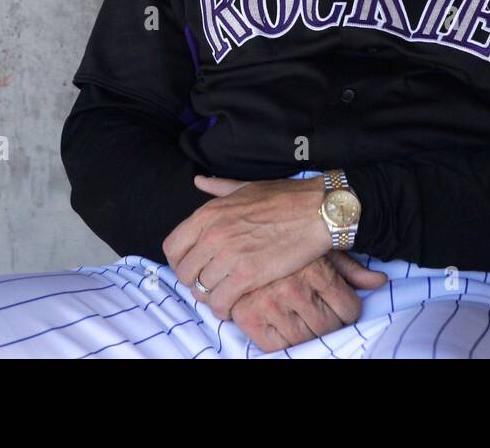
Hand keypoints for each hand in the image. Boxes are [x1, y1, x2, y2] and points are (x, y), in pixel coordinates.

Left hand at [162, 174, 332, 319]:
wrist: (317, 211)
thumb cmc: (285, 198)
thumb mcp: (246, 187)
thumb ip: (219, 188)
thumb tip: (199, 181)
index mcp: (209, 213)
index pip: (172, 247)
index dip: (178, 261)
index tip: (192, 266)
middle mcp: (213, 234)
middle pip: (184, 272)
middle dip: (194, 281)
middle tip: (210, 283)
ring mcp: (229, 255)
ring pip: (200, 289)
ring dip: (210, 295)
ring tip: (223, 293)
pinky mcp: (248, 275)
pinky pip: (220, 302)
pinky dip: (224, 308)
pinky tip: (233, 304)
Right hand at [230, 251, 388, 352]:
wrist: (247, 226)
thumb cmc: (291, 237)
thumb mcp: (323, 248)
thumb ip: (351, 268)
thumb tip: (380, 281)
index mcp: (317, 271)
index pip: (349, 311)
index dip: (348, 311)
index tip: (341, 308)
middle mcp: (294, 288)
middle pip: (328, 329)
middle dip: (329, 324)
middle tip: (321, 315)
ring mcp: (269, 303)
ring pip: (303, 339)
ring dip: (305, 334)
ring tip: (301, 318)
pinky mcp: (247, 315)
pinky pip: (273, 346)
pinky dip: (278, 341)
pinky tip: (280, 325)